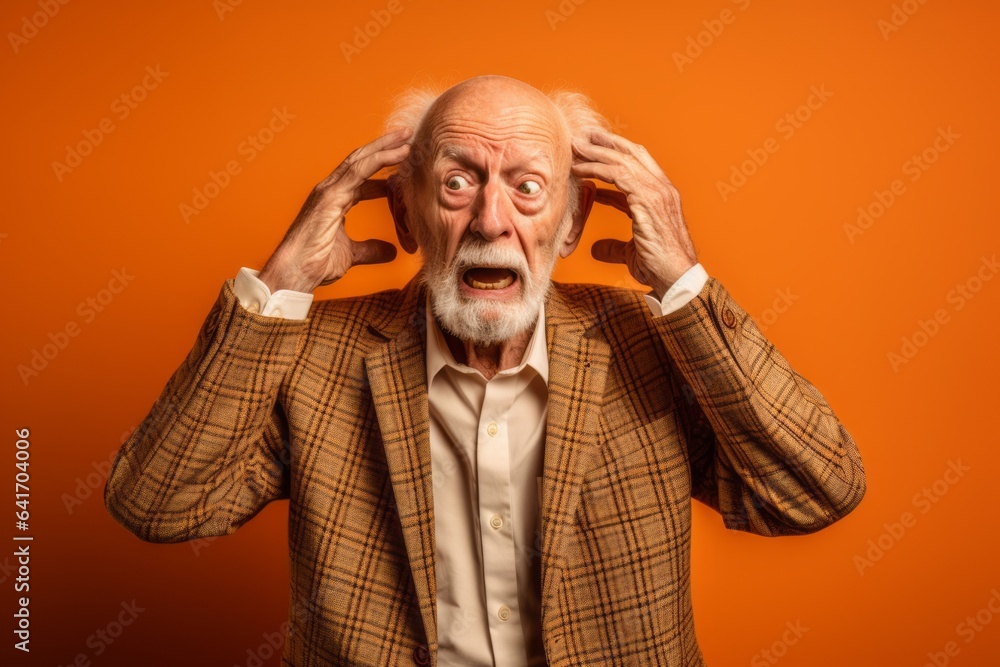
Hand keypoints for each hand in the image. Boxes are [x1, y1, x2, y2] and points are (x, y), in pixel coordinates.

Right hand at [258, 128, 411, 293]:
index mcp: (335, 200)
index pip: (362, 176)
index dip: (383, 168)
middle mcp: (331, 190)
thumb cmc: (315, 264)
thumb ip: (370, 249)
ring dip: (385, 146)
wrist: (295, 273)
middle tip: (408, 137)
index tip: (404, 164)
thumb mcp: (351, 255)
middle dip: (385, 147)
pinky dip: (380, 159)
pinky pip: (359, 171)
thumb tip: (391, 250)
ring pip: (361, 159)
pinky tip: (399, 154)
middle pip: (362, 161)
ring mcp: (329, 190)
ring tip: (407, 137)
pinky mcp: (330, 196)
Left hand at [570, 128, 697, 299]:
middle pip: (633, 153)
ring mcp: (657, 192)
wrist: (676, 277)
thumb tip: (597, 248)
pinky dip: (597, 168)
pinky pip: (618, 174)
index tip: (597, 149)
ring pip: (623, 160)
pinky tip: (580, 169)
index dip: (618, 153)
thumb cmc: (659, 268)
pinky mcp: (648, 199)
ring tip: (576, 146)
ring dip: (597, 151)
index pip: (640, 164)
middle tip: (584, 136)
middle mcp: (663, 189)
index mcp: (663, 196)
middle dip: (607, 143)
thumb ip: (614, 246)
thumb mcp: (632, 252)